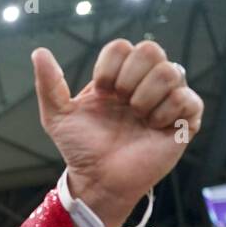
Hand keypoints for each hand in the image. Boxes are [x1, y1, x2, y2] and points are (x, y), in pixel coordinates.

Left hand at [33, 40, 202, 226]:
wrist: (98, 179)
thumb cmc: (81, 149)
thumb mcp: (58, 116)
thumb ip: (49, 84)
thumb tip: (39, 52)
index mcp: (116, 78)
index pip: (121, 47)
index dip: (110, 67)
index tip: (101, 93)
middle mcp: (143, 83)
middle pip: (150, 49)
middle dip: (130, 77)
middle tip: (121, 103)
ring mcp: (166, 99)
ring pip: (171, 70)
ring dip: (146, 97)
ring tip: (137, 117)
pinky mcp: (184, 119)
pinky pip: (187, 98)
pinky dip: (166, 113)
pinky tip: (153, 127)